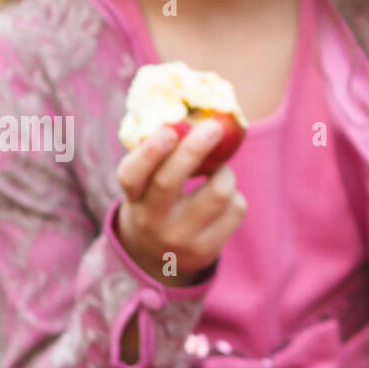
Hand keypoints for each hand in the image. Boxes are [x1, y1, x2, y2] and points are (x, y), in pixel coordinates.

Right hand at [115, 119, 246, 283]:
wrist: (157, 256)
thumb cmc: (157, 199)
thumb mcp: (148, 184)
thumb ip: (163, 154)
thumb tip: (198, 111)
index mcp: (133, 197)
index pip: (131, 175)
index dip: (149, 153)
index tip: (168, 130)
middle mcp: (150, 221)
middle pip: (170, 181)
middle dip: (194, 149)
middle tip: (214, 126)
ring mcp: (178, 240)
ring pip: (218, 191)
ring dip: (224, 174)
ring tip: (217, 174)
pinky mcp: (205, 251)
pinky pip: (237, 208)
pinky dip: (235, 197)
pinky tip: (221, 203)